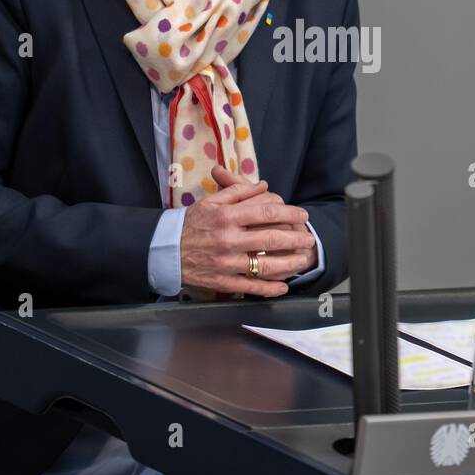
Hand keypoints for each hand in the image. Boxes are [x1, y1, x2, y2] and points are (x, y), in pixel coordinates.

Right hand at [178, 169, 317, 296]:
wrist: (164, 250)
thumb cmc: (190, 223)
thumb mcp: (211, 201)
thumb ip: (237, 191)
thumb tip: (264, 185)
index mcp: (227, 217)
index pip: (266, 213)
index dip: (290, 213)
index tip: (302, 214)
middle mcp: (228, 239)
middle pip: (271, 239)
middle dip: (296, 238)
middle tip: (310, 238)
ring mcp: (226, 263)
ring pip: (265, 265)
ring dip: (289, 263)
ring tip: (303, 260)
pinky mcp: (222, 282)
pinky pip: (250, 287)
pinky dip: (269, 288)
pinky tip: (284, 287)